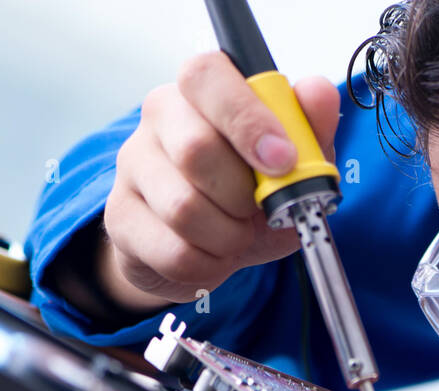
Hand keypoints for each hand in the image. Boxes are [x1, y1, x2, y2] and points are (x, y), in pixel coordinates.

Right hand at [101, 51, 339, 307]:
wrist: (205, 250)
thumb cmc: (247, 197)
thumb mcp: (292, 166)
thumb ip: (310, 129)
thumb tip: (318, 92)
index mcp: (202, 91)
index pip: (207, 76)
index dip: (247, 119)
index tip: (282, 160)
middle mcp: (159, 117)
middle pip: (195, 150)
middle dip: (242, 196)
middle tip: (256, 210)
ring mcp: (132, 166)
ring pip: (183, 208)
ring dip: (228, 237)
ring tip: (236, 237)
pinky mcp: (120, 218)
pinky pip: (173, 252)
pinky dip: (208, 266)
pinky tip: (213, 257)